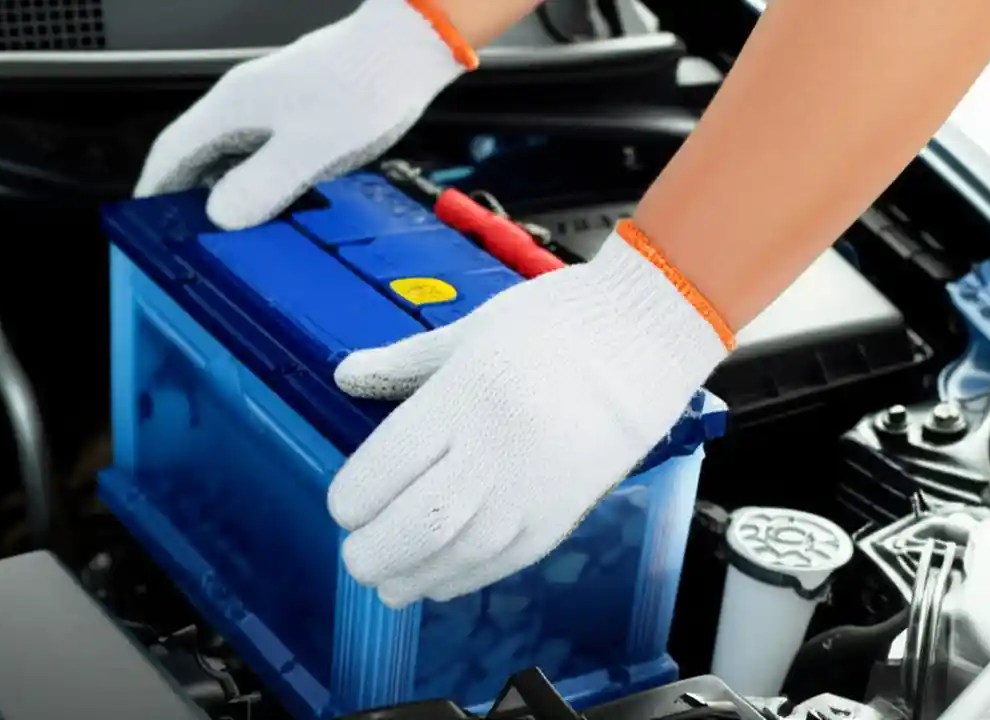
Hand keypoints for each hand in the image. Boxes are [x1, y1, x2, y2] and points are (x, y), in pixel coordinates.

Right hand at [134, 0, 469, 229]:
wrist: (409, 47)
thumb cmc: (364, 89)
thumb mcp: (308, 150)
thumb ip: (260, 186)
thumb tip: (219, 217)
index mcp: (233, 107)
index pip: (173, 152)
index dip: (155, 191)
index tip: (145, 222)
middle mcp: (245, 101)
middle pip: (197, 152)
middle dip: (185, 194)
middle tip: (184, 236)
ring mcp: (273, 101)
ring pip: (230, 151)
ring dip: (222, 187)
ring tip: (228, 229)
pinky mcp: (301, 106)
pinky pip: (262, 147)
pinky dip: (255, 176)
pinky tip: (274, 200)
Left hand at [327, 222, 731, 607]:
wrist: (647, 340)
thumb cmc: (555, 324)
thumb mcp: (468, 330)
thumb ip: (402, 363)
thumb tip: (343, 376)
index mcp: (463, 397)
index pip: (386, 467)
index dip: (352, 499)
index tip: (344, 504)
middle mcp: (494, 450)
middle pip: (416, 524)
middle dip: (373, 552)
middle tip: (357, 555)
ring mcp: (532, 489)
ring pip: (456, 555)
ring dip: (411, 577)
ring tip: (387, 582)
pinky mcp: (562, 515)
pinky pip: (502, 564)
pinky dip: (460, 580)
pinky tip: (436, 581)